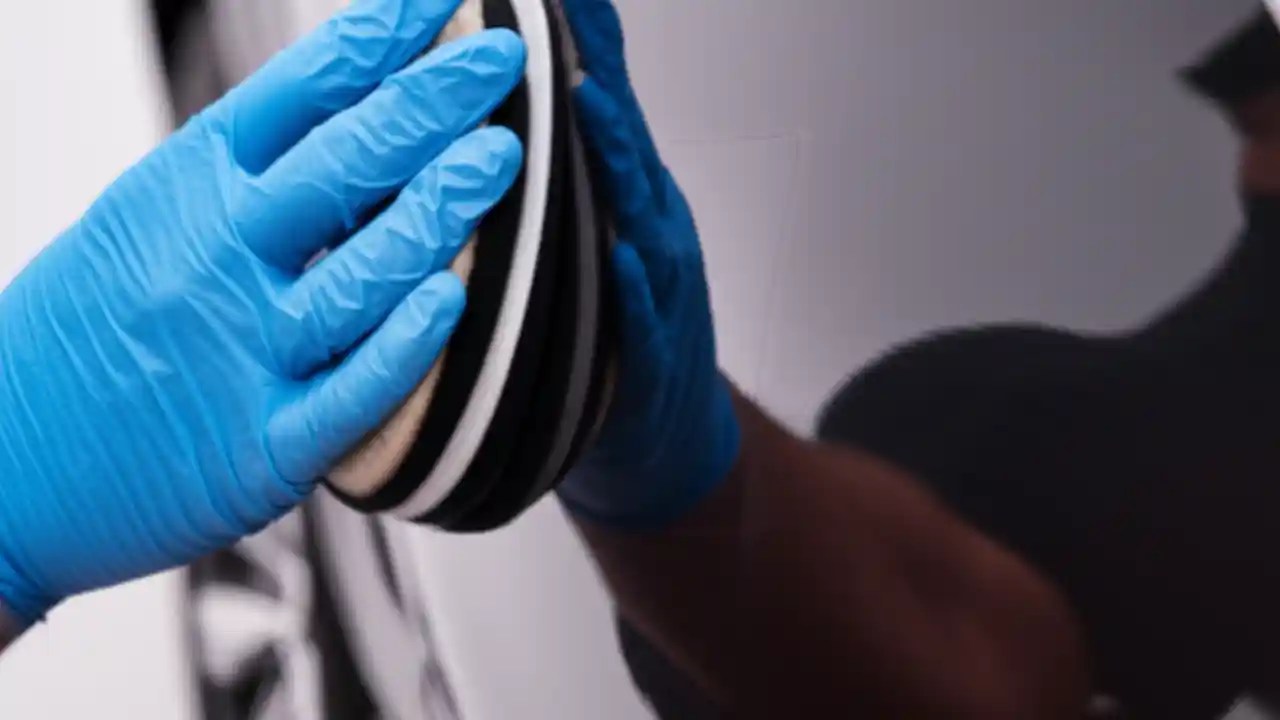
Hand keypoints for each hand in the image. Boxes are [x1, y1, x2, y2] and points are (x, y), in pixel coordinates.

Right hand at [0, 0, 524, 624]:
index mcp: (182, 189)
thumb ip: (240, 176)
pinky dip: (404, 347)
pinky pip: (350, 393)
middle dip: (432, 102)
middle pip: (343, 165)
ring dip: (439, 210)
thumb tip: (353, 110)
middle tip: (502, 60)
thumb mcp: (138, 222)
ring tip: (497, 158)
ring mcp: (239, 355)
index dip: (381, 38)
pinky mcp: (260, 449)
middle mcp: (212, 258)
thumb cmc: (77, 340)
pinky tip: (451, 302)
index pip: (301, 92)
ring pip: (361, 274)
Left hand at [558, 0, 740, 527]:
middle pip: (622, 135)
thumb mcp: (578, 243)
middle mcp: (645, 226)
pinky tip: (624, 257)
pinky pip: (646, 322)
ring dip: (616, 156)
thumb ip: (546, 179)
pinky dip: (637, 288)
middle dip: (597, 62)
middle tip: (567, 3)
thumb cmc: (610, 337)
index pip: (595, 100)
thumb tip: (469, 113)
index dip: (577, 34)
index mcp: (618, 197)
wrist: (663, 442)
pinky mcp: (653, 361)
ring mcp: (658, 290)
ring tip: (587, 100)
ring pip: (638, 215)